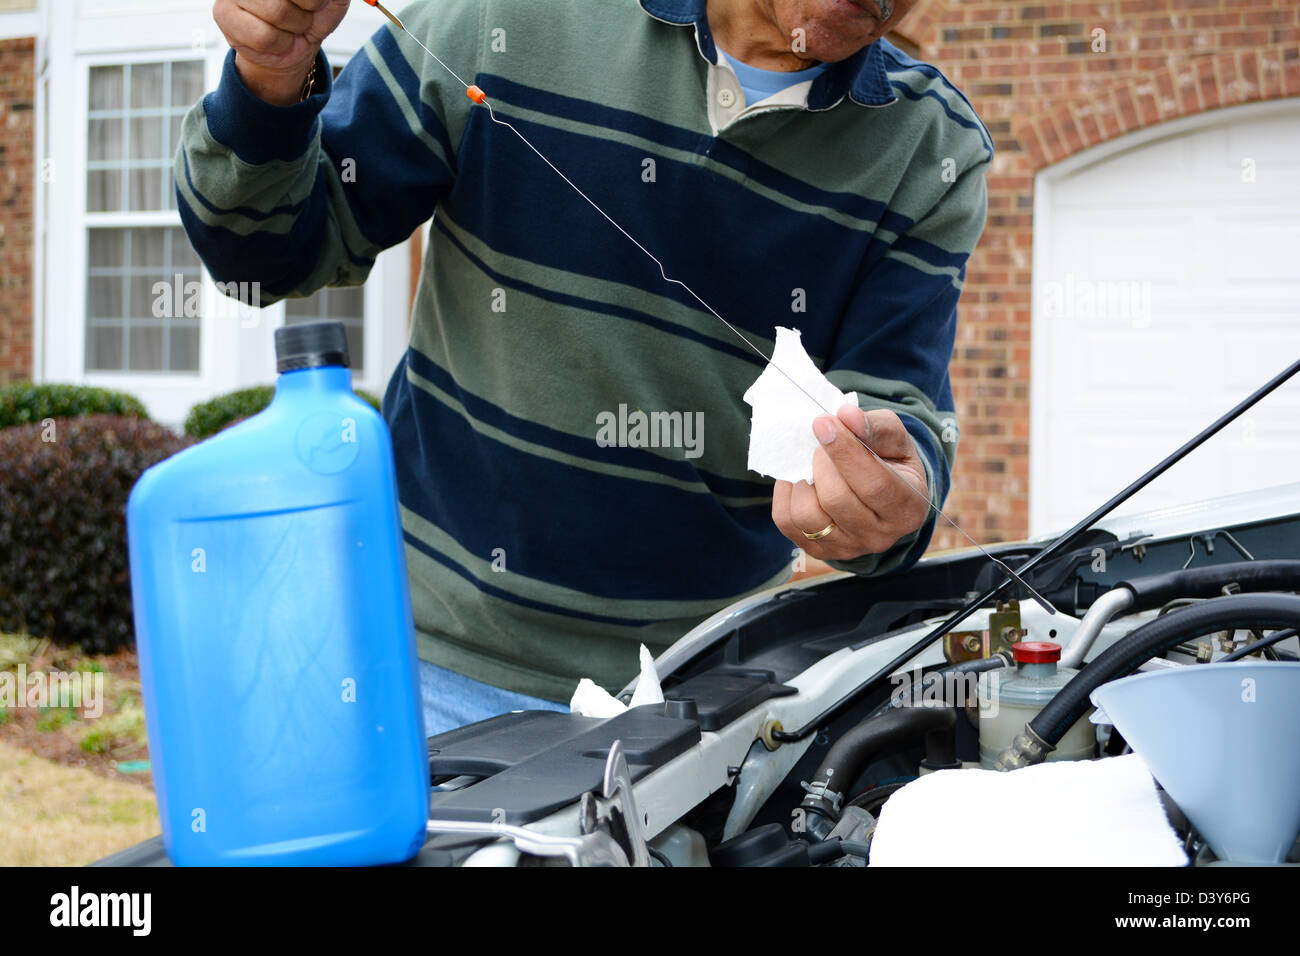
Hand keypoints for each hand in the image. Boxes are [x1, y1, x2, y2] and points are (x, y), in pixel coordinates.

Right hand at [214, 0, 351, 104]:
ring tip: (288, 27)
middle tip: (300, 16)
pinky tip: (275, 39)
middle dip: (304, 13)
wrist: (295, 45)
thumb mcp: (330, 0)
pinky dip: (279, 44)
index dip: (312, 1)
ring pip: (277, 13)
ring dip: (293, 30)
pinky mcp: (223, 14)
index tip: (311, 5)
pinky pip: (264, 36)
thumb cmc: (311, 15)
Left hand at [772, 406, 929, 562]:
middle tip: (822, 440)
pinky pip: (786, 520)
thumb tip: (846, 415)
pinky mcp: (817, 550)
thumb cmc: (890, 462)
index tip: (823, 422)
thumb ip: (874, 426)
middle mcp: (879, 537)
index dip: (844, 451)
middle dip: (821, 462)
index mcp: (907, 509)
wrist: (880, 495)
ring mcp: (846, 548)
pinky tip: (801, 478)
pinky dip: (786, 492)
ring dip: (802, 478)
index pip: (873, 484)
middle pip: (835, 499)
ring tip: (812, 461)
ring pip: (806, 514)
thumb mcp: (895, 439)